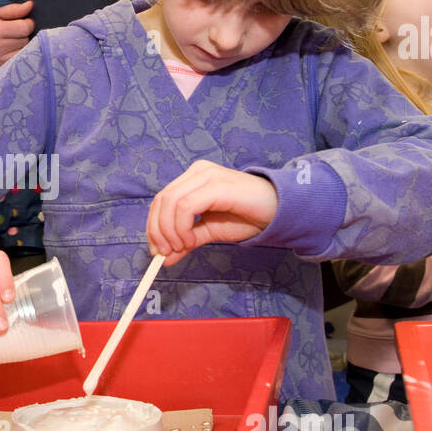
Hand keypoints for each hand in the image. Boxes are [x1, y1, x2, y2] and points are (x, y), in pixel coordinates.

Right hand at [0, 0, 33, 77]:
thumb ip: (12, 9)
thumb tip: (30, 5)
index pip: (26, 27)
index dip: (26, 23)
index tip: (19, 23)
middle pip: (25, 40)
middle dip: (20, 35)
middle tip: (8, 34)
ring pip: (23, 53)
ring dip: (18, 48)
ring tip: (6, 44)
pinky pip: (16, 64)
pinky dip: (14, 59)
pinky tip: (4, 54)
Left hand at [146, 161, 278, 265]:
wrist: (279, 212)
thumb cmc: (247, 217)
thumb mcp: (210, 231)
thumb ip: (187, 241)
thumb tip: (164, 258)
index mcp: (193, 178)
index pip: (161, 200)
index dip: (153, 226)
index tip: (157, 251)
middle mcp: (197, 172)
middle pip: (162, 200)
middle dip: (158, 231)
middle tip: (165, 253)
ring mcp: (207, 176)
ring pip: (171, 202)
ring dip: (170, 231)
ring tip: (183, 247)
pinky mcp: (216, 185)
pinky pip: (186, 206)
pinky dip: (182, 227)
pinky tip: (191, 240)